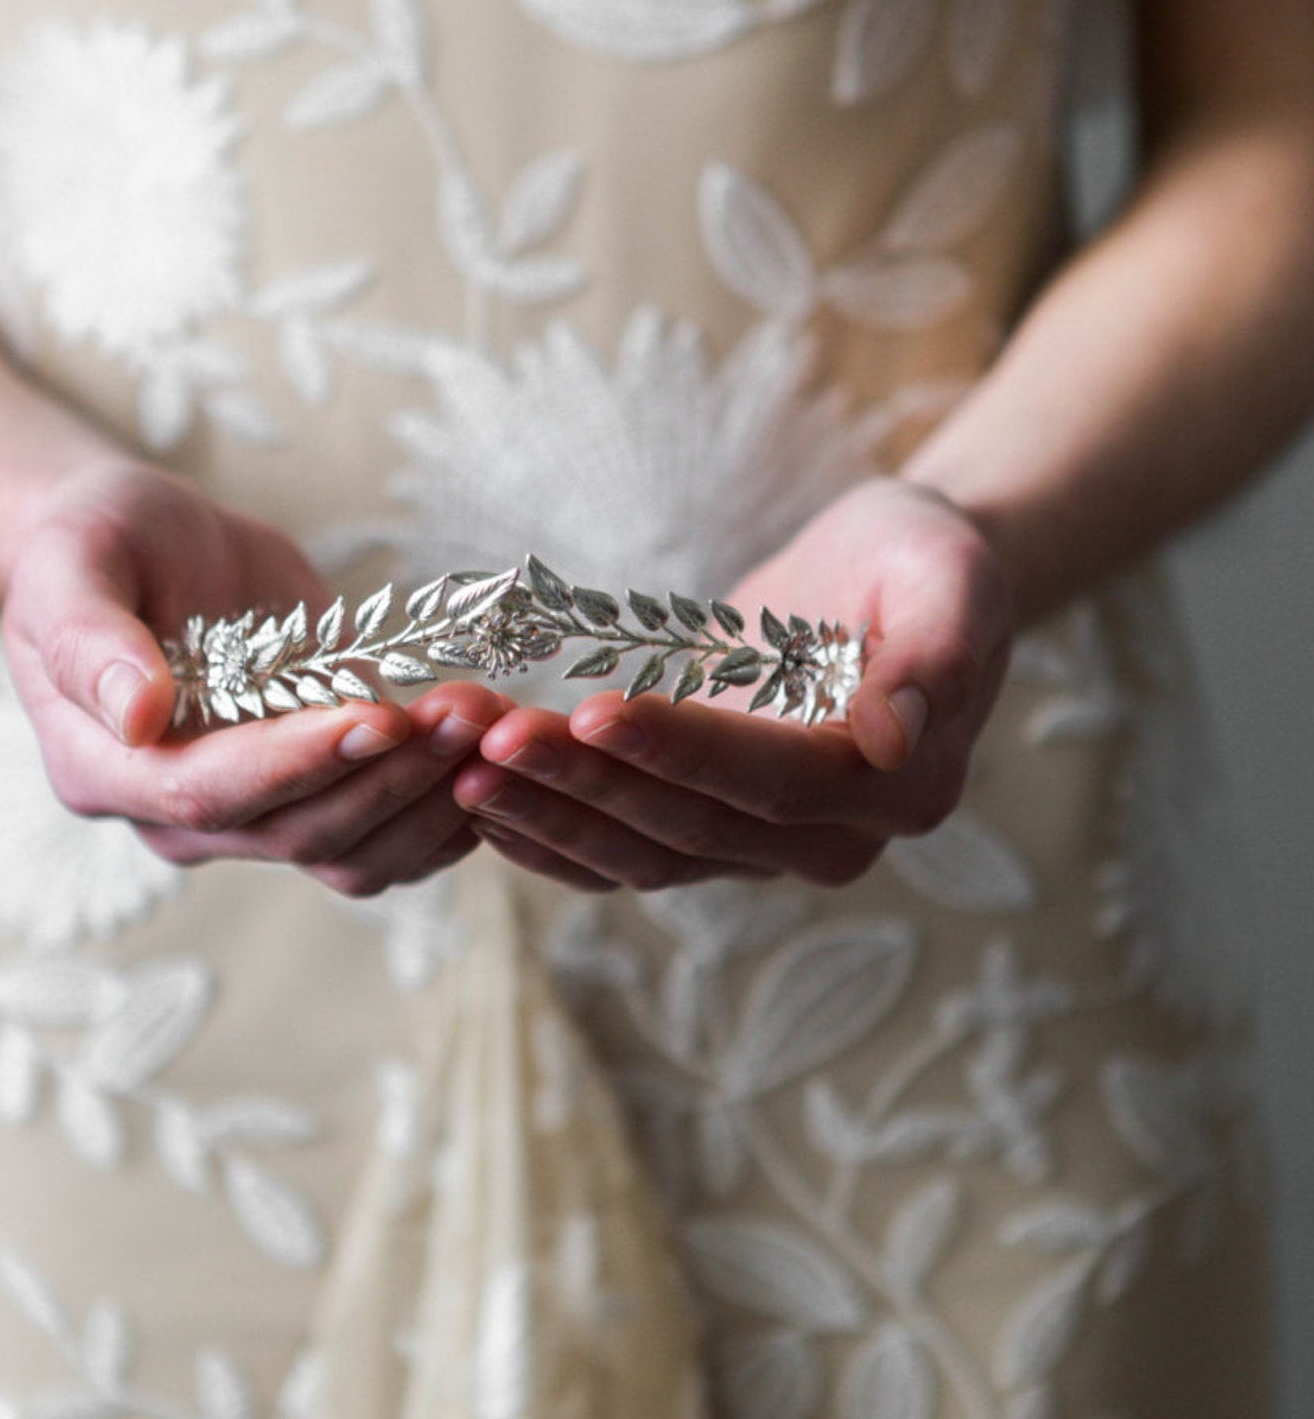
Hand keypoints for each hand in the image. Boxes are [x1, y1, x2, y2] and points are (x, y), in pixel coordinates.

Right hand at [2, 457, 510, 895]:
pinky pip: (390, 843)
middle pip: (296, 832)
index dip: (294, 764)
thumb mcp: (73, 561)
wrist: (151, 549)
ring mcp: (253, 816)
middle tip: (465, 709)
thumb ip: (91, 638)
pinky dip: (449, 812)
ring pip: (355, 853)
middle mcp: (176, 816)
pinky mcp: (316, 798)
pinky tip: (497, 755)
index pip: (204, 793)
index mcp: (105, 768)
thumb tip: (138, 714)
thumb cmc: (99, 542)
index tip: (373, 718)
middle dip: (389, 774)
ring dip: (431, 797)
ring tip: (489, 717)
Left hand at [450, 478, 1013, 893]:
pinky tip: (478, 806)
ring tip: (467, 767)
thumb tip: (891, 737)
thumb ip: (932, 657)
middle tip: (494, 738)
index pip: (774, 781)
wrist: (894, 582)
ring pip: (644, 853)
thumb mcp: (952, 579)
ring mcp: (765, 850)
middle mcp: (833, 841)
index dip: (682, 751)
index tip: (595, 710)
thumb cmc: (927, 562)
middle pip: (692, 824)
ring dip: (551, 815)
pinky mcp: (709, 835)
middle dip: (586, 782)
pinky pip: (620, 857)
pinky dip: (549, 838)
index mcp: (903, 787)